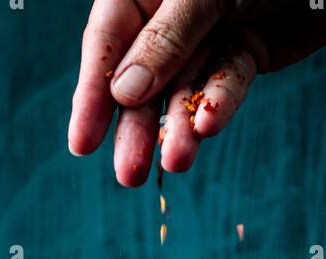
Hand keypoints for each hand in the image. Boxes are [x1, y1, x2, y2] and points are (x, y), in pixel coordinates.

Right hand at [68, 0, 325, 185]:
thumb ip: (166, 40)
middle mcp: (168, 15)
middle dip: (137, 128)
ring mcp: (207, 36)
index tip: (81, 145)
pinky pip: (227, 83)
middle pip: (143, 80)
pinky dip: (220, 103)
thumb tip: (123, 92)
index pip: (106, 44)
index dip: (92, 96)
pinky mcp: (244, 52)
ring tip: (176, 162)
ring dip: (180, 127)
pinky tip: (210, 126)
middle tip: (129, 175)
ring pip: (184, 91)